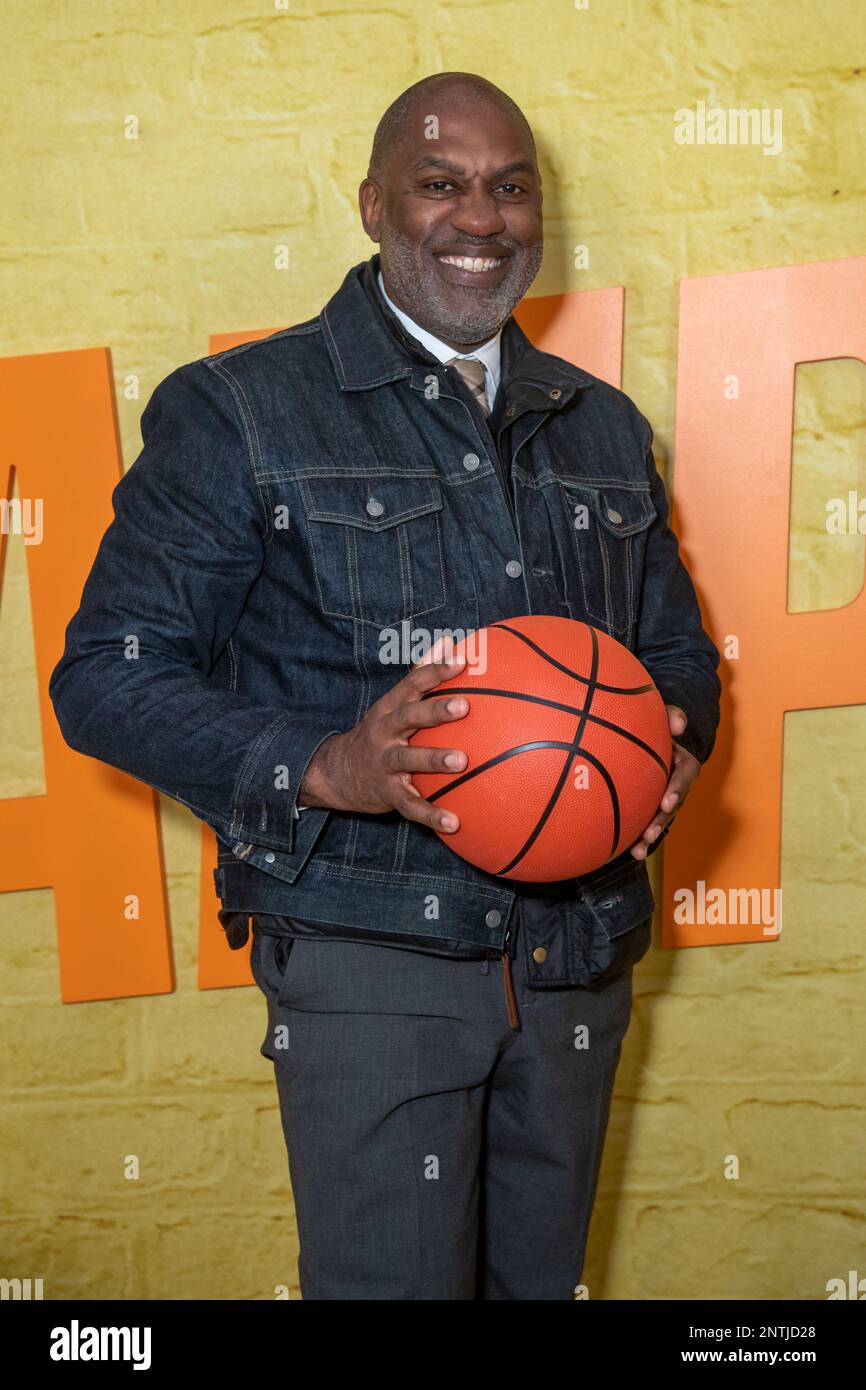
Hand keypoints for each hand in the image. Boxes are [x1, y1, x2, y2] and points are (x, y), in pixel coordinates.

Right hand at [297, 636, 469, 833]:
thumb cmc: (379, 734)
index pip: (412, 684)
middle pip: (409, 717)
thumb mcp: (393, 704)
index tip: (462, 661)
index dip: (435, 671)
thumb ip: (421, 675)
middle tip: (464, 706)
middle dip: (435, 710)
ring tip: (462, 761)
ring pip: (408, 759)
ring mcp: (384, 763)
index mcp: (390, 709)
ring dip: (434, 759)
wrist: (336, 773)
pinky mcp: (387, 793)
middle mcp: (385, 733)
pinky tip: (454, 822)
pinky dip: (431, 815)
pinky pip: (411, 805)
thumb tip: (451, 643)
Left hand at [629, 705, 699, 859]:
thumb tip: (678, 725)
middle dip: (662, 821)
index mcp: (683, 764)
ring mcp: (663, 798)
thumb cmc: (653, 724)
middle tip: (651, 832)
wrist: (642, 737)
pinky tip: (627, 852)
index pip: (684, 777)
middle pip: (672, 806)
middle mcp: (676, 784)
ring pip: (660, 819)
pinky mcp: (649, 806)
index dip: (677, 790)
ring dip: (650, 836)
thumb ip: (672, 715)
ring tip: (638, 850)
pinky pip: (645, 822)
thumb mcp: (663, 714)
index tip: (666, 802)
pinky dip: (637, 838)